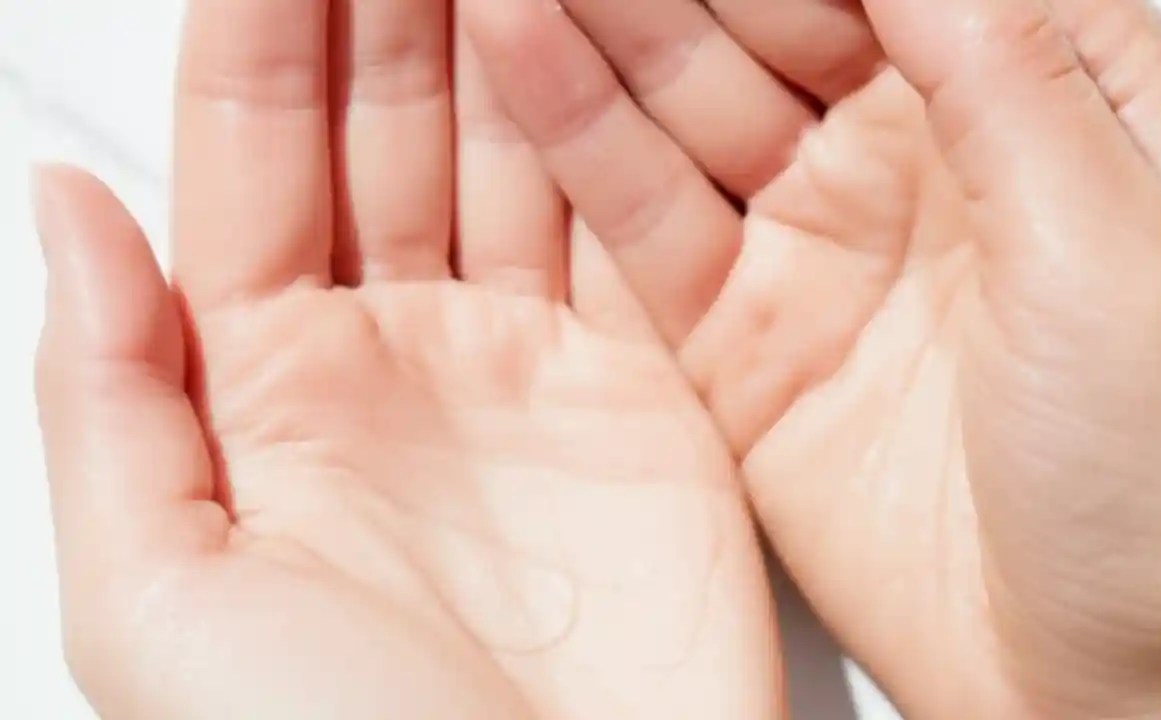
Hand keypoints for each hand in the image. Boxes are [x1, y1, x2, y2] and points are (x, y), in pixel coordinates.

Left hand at [33, 1, 782, 717]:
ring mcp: (525, 362)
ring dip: (498, 38)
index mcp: (262, 391)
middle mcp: (394, 358)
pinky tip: (586, 35)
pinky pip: (613, 221)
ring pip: (502, 153)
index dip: (262, 31)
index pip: (249, 157)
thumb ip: (108, 395)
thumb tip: (65, 209)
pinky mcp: (641, 384)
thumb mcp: (159, 599)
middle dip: (385, 10)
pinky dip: (604, 125)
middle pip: (380, 128)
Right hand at [464, 0, 1160, 715]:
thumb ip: (1006, 67)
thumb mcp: (1118, 249)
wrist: (1110, 689)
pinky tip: (513, 62)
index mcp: (1041, 102)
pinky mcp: (739, 339)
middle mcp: (917, 158)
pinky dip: (573, 143)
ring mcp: (816, 245)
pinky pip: (640, 224)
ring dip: (595, 25)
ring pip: (684, 102)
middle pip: (766, 11)